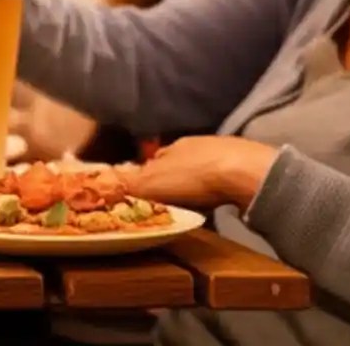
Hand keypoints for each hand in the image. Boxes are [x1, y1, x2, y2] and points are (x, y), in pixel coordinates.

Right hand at [124, 136, 279, 210]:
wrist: (247, 173)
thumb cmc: (194, 177)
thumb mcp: (151, 184)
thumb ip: (128, 183)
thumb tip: (102, 182)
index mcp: (171, 147)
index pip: (152, 161)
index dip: (145, 178)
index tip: (143, 194)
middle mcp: (195, 145)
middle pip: (177, 164)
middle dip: (173, 180)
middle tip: (169, 202)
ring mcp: (222, 153)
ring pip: (202, 169)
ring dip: (197, 184)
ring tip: (195, 204)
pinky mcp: (245, 165)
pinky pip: (225, 178)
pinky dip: (219, 188)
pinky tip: (220, 200)